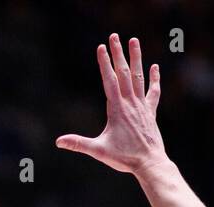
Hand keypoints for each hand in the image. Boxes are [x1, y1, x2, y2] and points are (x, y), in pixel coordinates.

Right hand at [56, 34, 164, 174]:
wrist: (150, 163)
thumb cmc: (124, 158)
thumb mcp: (99, 150)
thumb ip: (79, 144)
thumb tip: (58, 141)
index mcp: (117, 109)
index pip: (109, 81)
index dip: (105, 63)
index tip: (101, 47)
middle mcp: (130, 103)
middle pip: (124, 73)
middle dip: (118, 54)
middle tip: (114, 36)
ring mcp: (142, 106)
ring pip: (138, 77)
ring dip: (136, 58)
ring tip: (134, 41)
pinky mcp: (150, 112)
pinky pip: (153, 92)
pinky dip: (154, 79)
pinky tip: (155, 67)